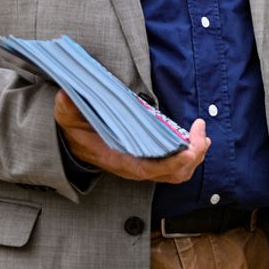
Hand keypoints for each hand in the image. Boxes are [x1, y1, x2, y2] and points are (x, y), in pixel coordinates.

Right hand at [54, 90, 209, 183]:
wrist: (73, 139)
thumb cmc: (74, 126)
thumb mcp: (66, 114)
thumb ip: (68, 107)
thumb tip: (68, 95)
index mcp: (115, 159)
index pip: (147, 169)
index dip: (170, 163)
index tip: (188, 151)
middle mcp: (132, 168)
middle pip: (171, 173)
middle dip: (192, 155)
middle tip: (200, 131)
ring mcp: (143, 166)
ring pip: (178, 172)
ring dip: (195, 155)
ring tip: (202, 133)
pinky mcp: (150, 160)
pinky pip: (176, 165)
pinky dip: (191, 154)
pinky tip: (197, 137)